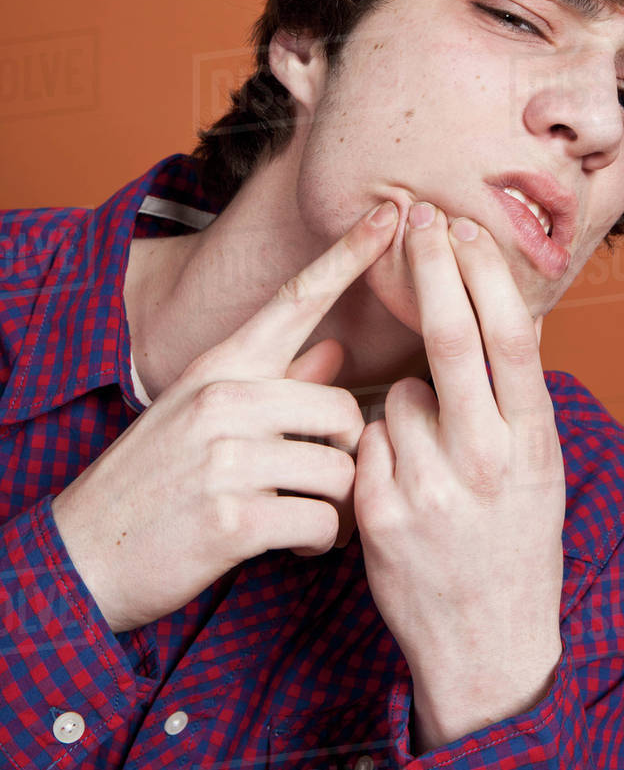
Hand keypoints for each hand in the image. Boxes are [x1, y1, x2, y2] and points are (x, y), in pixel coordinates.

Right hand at [51, 201, 398, 632]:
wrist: (86, 554)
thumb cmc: (155, 479)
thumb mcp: (201, 413)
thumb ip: (275, 380)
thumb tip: (333, 351)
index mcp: (220, 366)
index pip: (296, 299)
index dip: (349, 256)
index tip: (391, 215)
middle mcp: (222, 399)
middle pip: (343, 408)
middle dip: (346, 454)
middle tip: (322, 483)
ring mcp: (226, 458)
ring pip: (340, 470)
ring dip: (336, 505)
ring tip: (304, 515)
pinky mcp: (232, 519)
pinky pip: (321, 522)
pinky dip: (319, 542)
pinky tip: (294, 545)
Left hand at [354, 203, 564, 750]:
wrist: (488, 647)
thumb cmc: (518, 545)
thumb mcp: (542, 472)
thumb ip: (520, 402)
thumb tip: (506, 315)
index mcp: (533, 443)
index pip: (508, 339)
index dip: (484, 275)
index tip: (463, 229)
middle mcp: (485, 460)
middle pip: (451, 339)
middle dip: (431, 268)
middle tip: (417, 217)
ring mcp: (430, 488)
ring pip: (400, 396)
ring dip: (409, 407)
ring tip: (434, 460)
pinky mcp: (380, 514)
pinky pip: (369, 442)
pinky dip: (382, 448)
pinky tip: (405, 487)